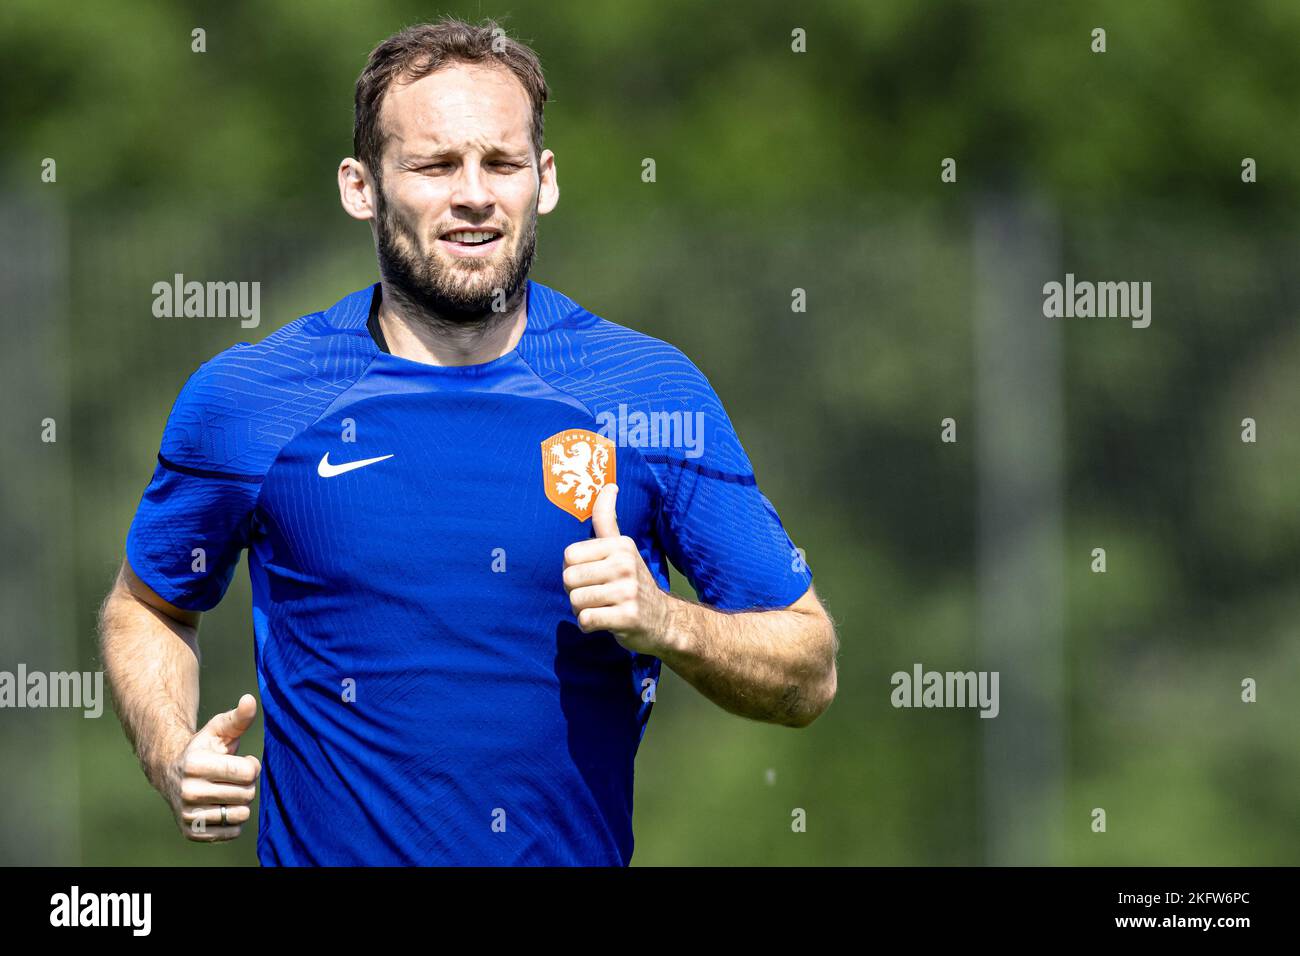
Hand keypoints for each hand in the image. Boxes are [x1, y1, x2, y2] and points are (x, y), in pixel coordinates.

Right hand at [161, 693, 261, 841]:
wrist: (172, 774)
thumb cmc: (203, 748)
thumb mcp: (218, 730)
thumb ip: (238, 717)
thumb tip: (250, 700)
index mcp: (195, 764)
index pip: (247, 772)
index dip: (251, 766)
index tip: (242, 762)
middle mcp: (188, 791)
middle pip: (246, 794)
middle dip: (247, 784)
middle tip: (234, 778)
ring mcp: (188, 814)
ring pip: (241, 815)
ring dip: (241, 803)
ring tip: (227, 792)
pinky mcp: (192, 831)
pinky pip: (231, 833)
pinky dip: (233, 822)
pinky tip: (222, 807)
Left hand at [563, 483, 673, 654]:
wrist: (664, 620)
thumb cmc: (632, 582)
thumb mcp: (622, 548)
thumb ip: (608, 519)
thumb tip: (609, 484)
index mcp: (620, 545)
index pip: (569, 555)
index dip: (574, 570)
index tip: (593, 576)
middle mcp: (625, 563)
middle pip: (569, 579)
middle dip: (575, 592)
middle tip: (597, 596)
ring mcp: (628, 590)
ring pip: (575, 601)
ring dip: (582, 610)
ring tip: (602, 608)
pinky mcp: (628, 616)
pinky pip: (586, 620)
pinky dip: (589, 625)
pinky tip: (605, 621)